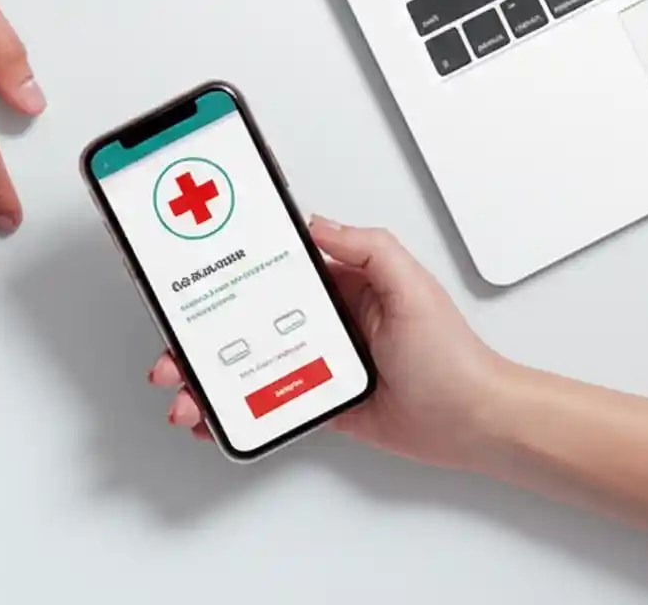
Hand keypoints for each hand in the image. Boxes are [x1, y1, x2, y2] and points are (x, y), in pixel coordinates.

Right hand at [150, 216, 516, 470]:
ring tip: (185, 395)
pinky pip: (263, 403)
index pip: (272, 271)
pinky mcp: (316, 400)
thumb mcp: (413, 287)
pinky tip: (210, 418)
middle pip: (244, 322)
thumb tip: (318, 223)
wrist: (474, 423)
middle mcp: (322, 321)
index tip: (194, 273)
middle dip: (199, 336)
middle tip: (173, 350)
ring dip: (206, 379)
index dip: (230, 272)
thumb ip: (369, 248)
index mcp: (340, 285)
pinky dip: (232, 411)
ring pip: (244, 366)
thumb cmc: (453, 357)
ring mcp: (315, 363)